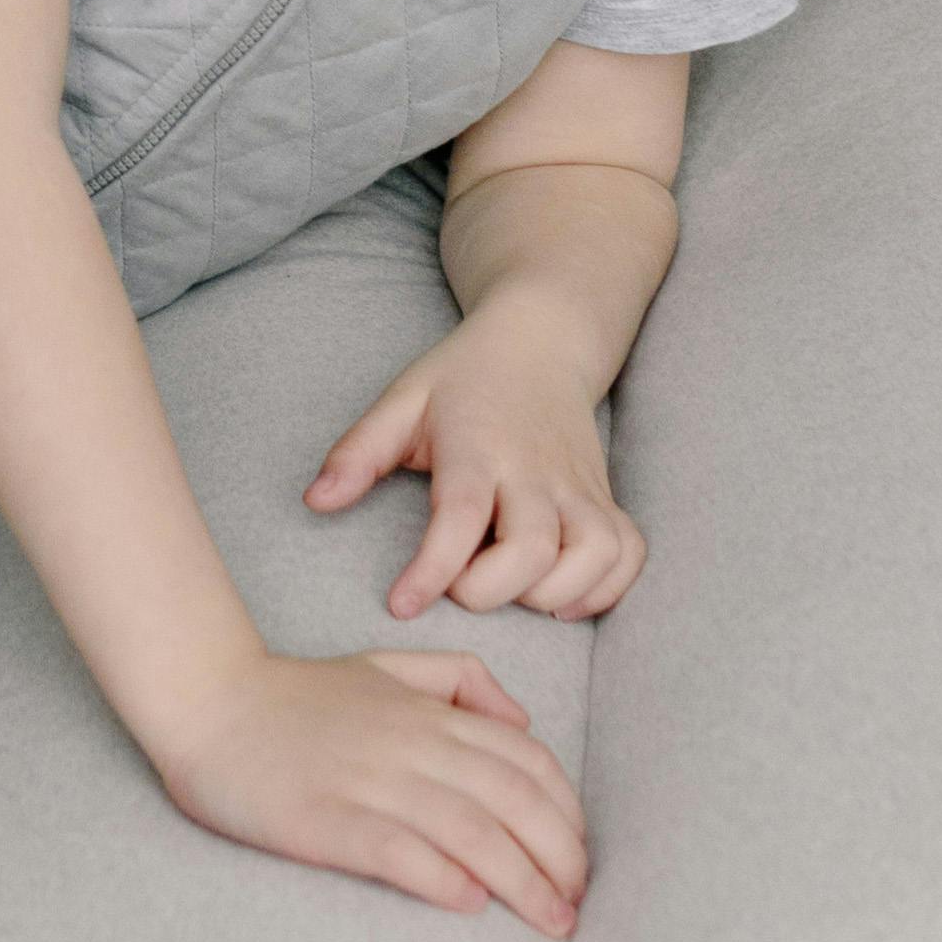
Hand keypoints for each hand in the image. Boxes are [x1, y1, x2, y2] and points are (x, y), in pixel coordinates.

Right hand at [153, 644, 585, 926]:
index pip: (527, 758)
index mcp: (428, 712)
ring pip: (470, 830)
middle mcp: (411, 743)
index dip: (568, 811)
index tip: (581, 858)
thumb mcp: (385, 665)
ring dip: (524, 881)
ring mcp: (370, 781)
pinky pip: (399, 850)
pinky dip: (443, 877)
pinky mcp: (328, 820)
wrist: (209, 702)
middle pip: (513, 799)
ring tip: (552, 922)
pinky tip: (471, 905)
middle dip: (561, 856)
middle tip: (578, 905)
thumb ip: (458, 678)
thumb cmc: (297, 694)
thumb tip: (521, 718)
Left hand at [306, 324, 646, 622]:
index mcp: (477, 444)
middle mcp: (535, 469)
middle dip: (489, 591)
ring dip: (552, 593)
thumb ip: (357, 453)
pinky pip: (626, 554)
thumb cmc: (463, 377)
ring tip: (511, 592)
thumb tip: (314, 502)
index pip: (460, 517)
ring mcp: (578, 484)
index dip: (432, 570)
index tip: (402, 604)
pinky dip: (604, 588)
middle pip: (530, 549)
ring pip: (592, 555)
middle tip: (456, 586)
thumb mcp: (402, 401)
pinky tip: (560, 595)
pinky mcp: (606, 497)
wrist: (541, 338)